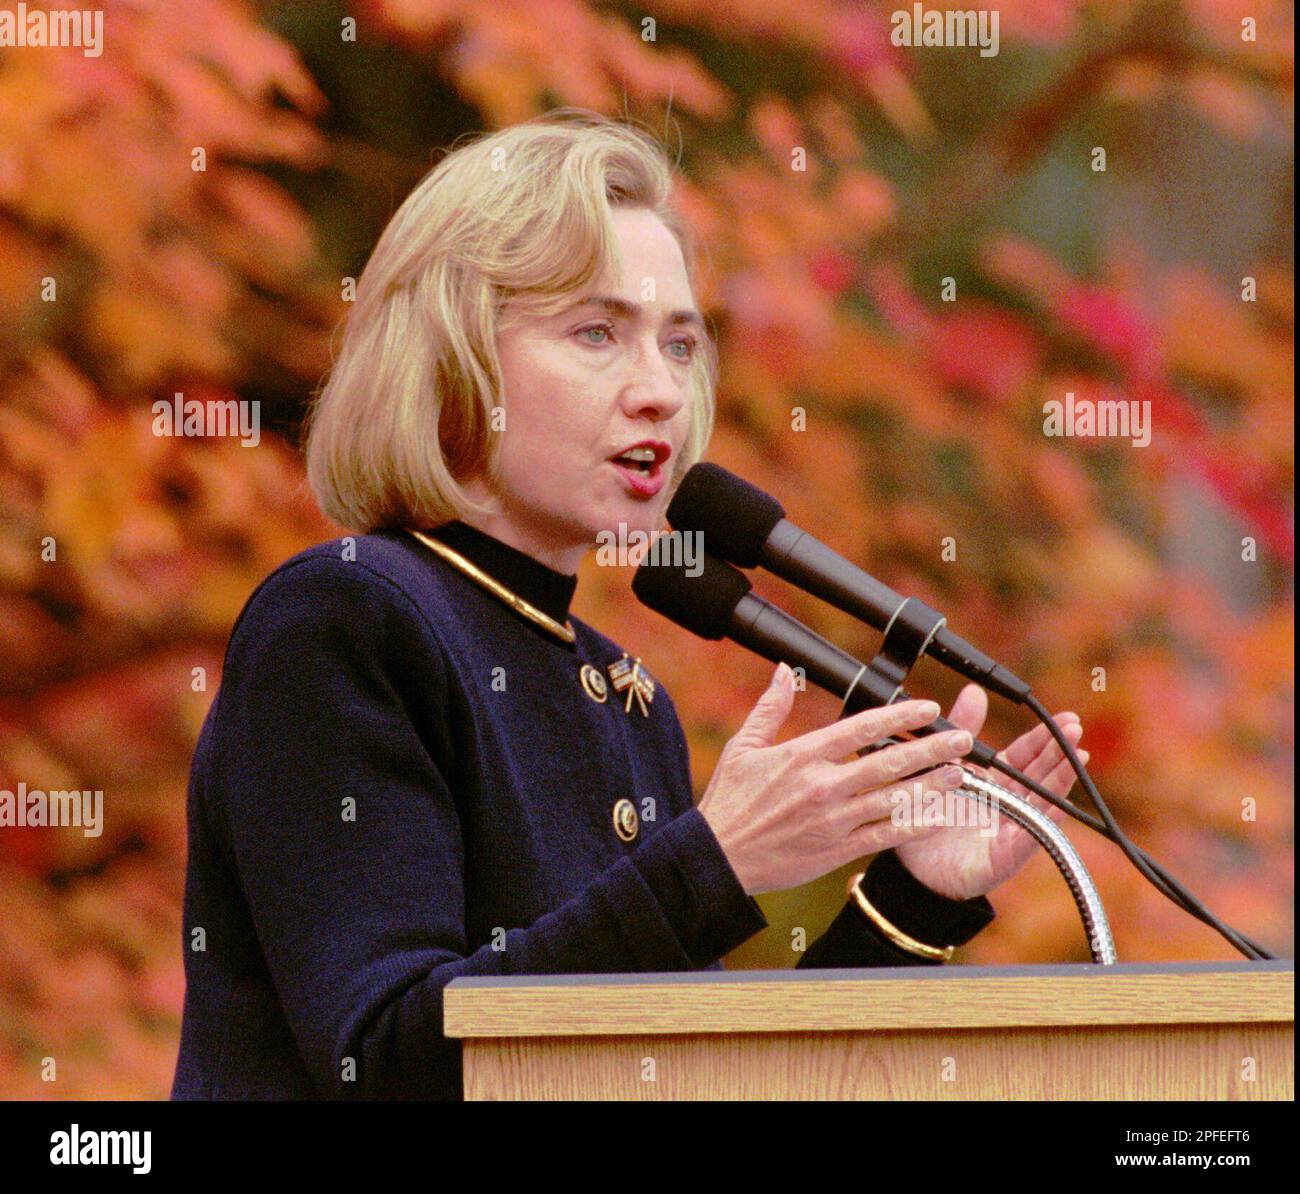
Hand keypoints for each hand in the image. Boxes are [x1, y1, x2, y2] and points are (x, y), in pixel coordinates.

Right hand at [698, 664, 970, 894]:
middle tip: (962, 739)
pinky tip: (938, 816)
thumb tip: (785, 670)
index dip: (900, 715)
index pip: (861, 727)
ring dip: (931, 786)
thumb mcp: (744, 748)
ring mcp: (833, 820)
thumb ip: (770, 707)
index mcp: (802, 756)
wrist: (718, 859)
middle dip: (931, 749)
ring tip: (961, 774)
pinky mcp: (837, 850)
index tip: (928, 708)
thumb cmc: (729, 803)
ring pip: (894, 799)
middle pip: (888, 762)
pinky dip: (914, 825)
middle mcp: (823, 786)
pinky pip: (885, 835)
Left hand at [894, 684, 1087, 900]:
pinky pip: (1026, 840)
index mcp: (994, 782)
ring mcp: (1010, 832)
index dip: (1044, 738)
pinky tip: (1058, 807)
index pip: (1025, 756)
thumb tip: (974, 691)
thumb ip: (960, 730)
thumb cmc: (927, 816)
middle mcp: (1008, 805)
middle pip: (1040, 775)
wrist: (909, 867)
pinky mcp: (1002, 858)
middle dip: (1060, 752)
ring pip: (1041, 803)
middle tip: (1075, 729)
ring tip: (1078, 758)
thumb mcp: (943, 765)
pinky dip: (1042, 823)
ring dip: (1060, 781)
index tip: (1065, 719)